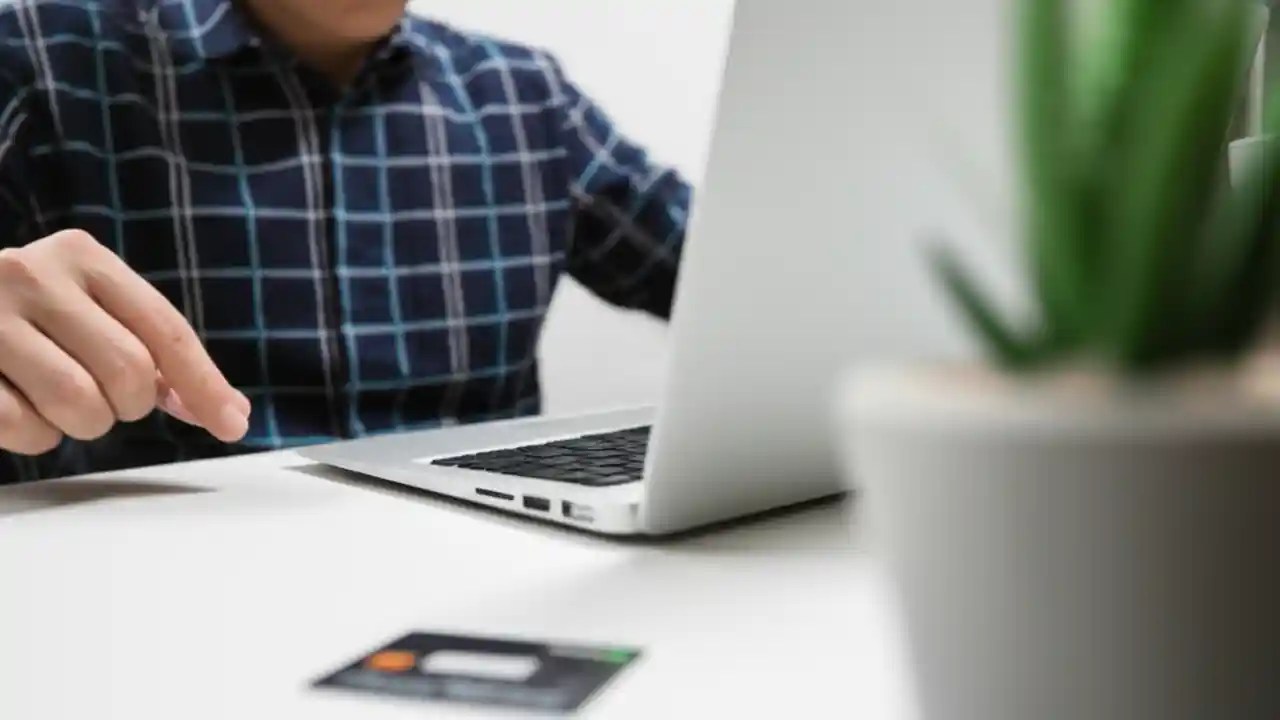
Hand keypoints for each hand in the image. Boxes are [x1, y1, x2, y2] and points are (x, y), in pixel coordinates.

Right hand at [0, 229, 249, 454]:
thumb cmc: (24, 320)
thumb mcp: (86, 309)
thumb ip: (151, 348)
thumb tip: (226, 410)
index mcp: (79, 256)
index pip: (166, 328)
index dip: (204, 385)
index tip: (233, 425)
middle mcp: (28, 273)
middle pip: (129, 373)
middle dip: (127, 404)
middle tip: (101, 398)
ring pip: (79, 405)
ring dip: (81, 424)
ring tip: (56, 400)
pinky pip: (23, 428)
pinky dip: (33, 437)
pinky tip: (16, 407)